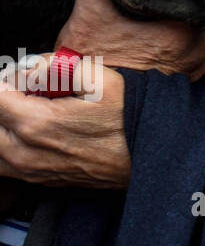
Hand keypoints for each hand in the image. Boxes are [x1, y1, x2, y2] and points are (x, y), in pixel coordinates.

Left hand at [0, 53, 130, 187]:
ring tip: (27, 112)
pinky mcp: (41, 180)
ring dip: (5, 128)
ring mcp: (32, 170)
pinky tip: (35, 131)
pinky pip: (7, 165)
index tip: (24, 76)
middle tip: (26, 92)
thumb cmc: (128, 116)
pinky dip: (11, 145)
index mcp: (36, 124)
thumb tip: (29, 65)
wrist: (150, 154)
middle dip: (5, 105)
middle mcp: (26, 152)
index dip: (7, 81)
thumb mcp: (99, 78)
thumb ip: (56, 65)